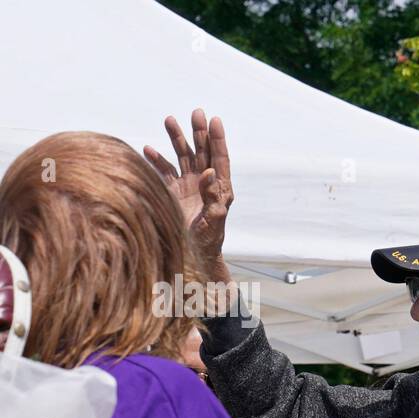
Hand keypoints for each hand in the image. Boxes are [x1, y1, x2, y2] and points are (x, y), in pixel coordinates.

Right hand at [144, 109, 233, 279]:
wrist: (193, 254)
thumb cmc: (208, 239)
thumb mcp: (213, 218)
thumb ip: (212, 196)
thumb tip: (209, 172)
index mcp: (220, 188)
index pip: (219, 158)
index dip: (217, 139)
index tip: (215, 120)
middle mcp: (205, 183)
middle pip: (202, 151)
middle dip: (198, 132)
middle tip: (196, 112)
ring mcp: (188, 186)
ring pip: (182, 156)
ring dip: (176, 138)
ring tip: (169, 119)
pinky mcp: (173, 191)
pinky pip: (164, 171)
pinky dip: (156, 160)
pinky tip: (148, 149)